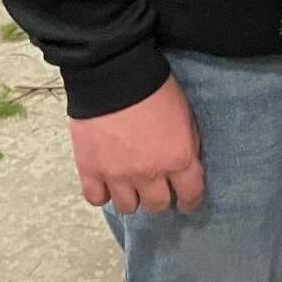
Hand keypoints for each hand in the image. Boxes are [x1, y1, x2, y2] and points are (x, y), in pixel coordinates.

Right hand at [68, 74, 204, 214]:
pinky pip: (96, 198)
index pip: (190, 195)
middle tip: (157, 187)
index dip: (190, 201)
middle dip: (160, 197)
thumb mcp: (185, 114)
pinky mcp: (91, 170)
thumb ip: (186, 144)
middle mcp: (149, 173)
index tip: (187, 202)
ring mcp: (118, 175)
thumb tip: (184, 162)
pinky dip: (103, 193)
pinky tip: (107, 183)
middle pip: (157, 205)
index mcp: (178, 157)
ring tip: (131, 185)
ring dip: (132, 197)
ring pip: (128, 207)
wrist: (116, 73)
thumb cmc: (154, 86)